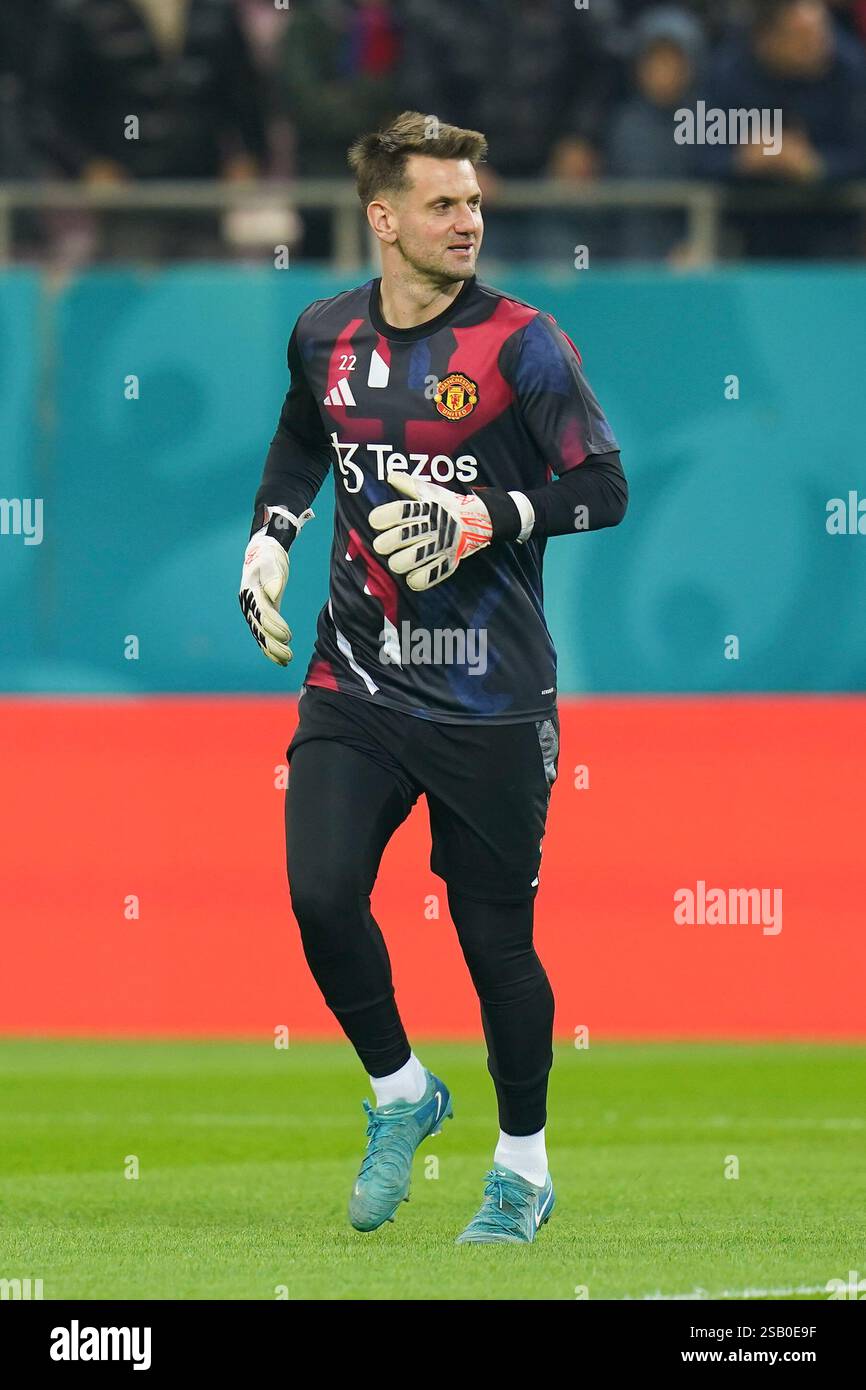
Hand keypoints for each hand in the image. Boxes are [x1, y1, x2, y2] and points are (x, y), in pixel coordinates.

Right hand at [239, 533, 291, 664]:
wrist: (264, 553)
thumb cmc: (269, 557)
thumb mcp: (272, 563)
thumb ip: (273, 578)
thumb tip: (274, 594)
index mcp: (250, 593)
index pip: (262, 614)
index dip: (274, 627)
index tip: (288, 636)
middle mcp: (249, 605)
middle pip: (260, 629)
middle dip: (273, 644)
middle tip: (289, 656)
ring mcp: (254, 611)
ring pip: (261, 635)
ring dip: (273, 649)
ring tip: (287, 660)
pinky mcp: (262, 614)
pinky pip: (264, 633)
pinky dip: (271, 647)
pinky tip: (281, 658)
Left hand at [368, 470, 492, 590]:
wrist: (479, 520)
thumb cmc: (447, 506)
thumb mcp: (430, 492)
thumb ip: (408, 484)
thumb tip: (390, 475)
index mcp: (426, 508)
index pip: (397, 512)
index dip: (380, 518)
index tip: (377, 521)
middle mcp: (432, 527)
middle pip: (396, 539)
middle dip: (383, 544)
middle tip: (384, 545)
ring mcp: (440, 546)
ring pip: (406, 561)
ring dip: (397, 563)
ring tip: (398, 560)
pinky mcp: (448, 563)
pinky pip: (424, 578)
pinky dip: (415, 579)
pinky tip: (413, 573)